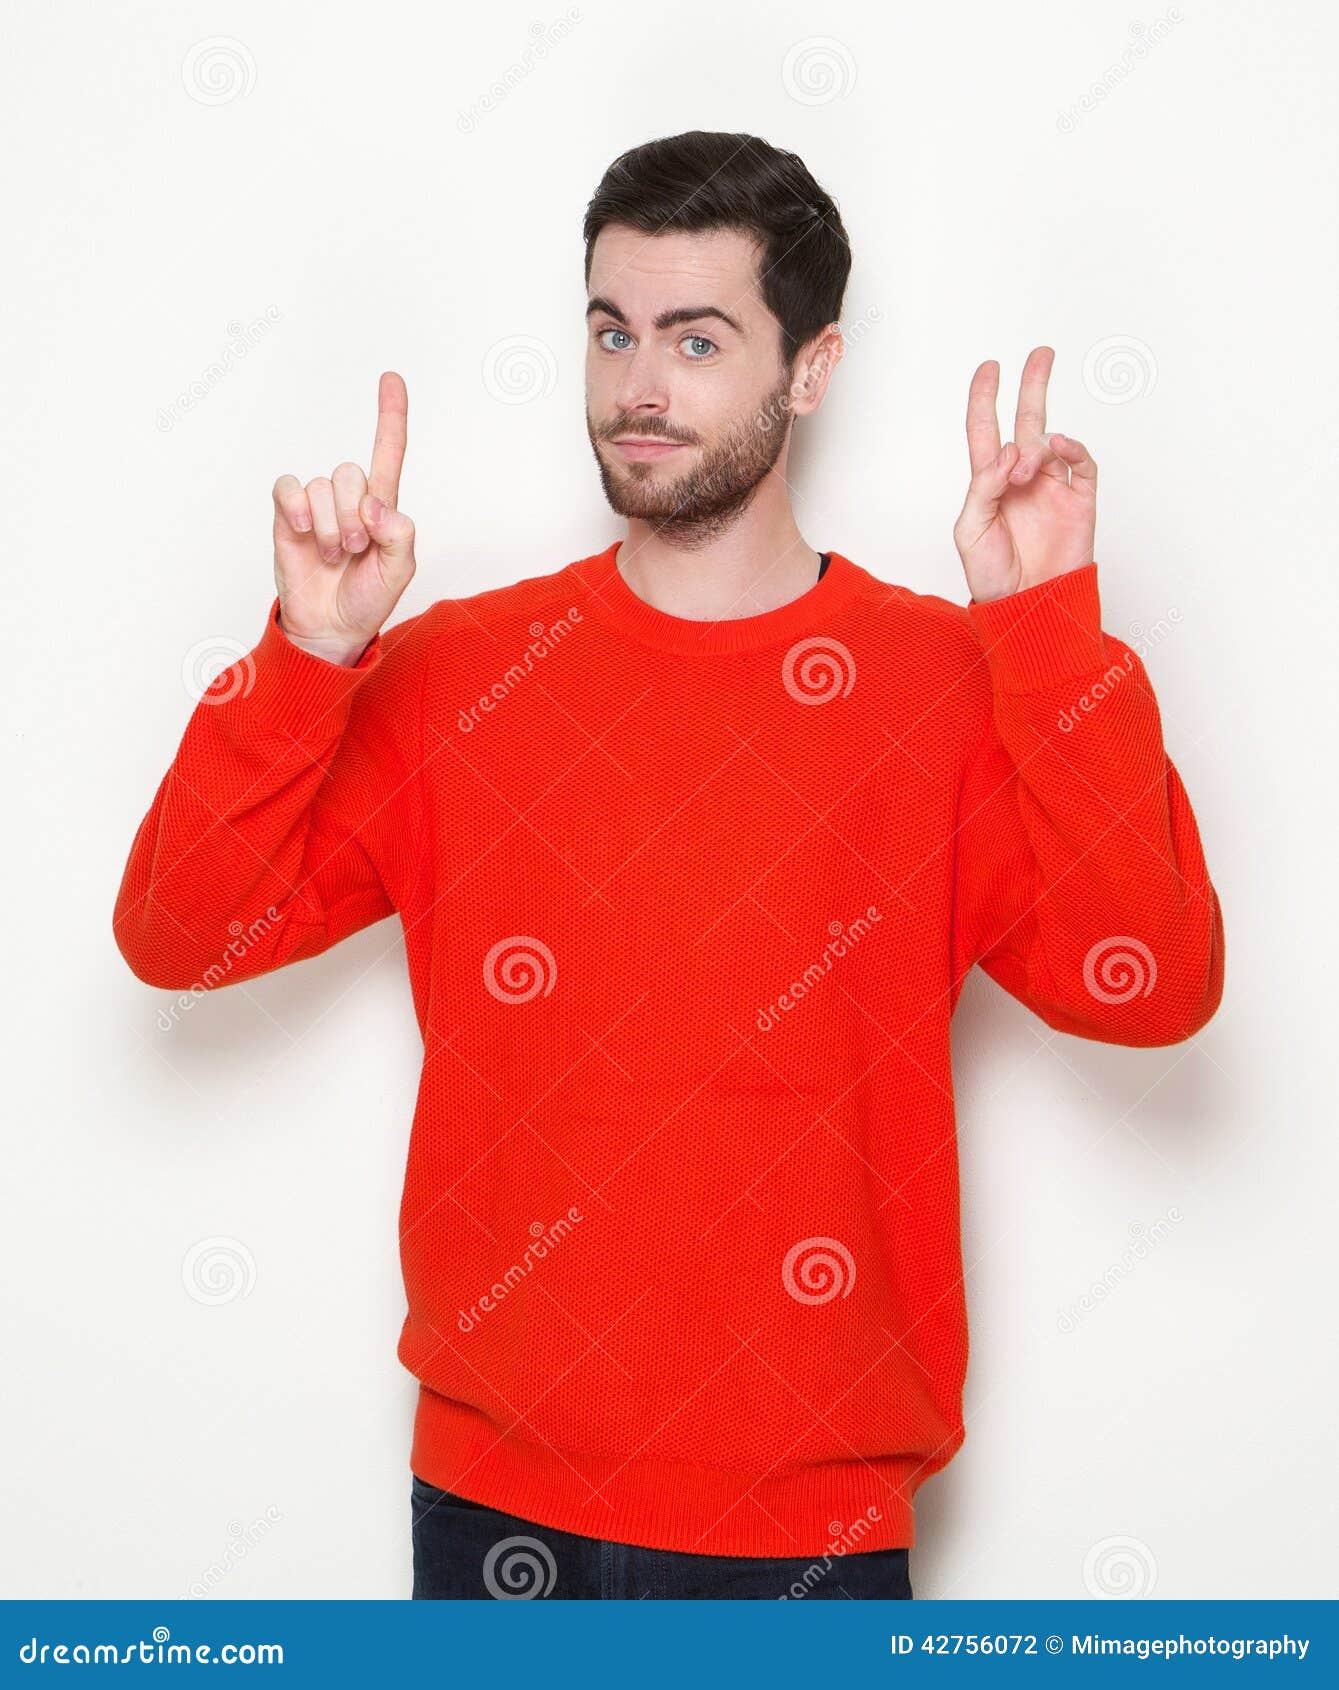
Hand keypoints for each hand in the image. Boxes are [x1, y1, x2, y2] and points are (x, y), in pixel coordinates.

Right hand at [271, 371, 416, 663]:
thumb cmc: (368, 597)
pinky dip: (298, 508)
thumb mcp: (400, 571)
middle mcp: (349, 499)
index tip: (391, 378)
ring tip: (334, 555)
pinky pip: (289, 488)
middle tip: (355, 550)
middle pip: (351, 472)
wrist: (331, 626)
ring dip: (330, 526)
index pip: (388, 452)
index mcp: (382, 506)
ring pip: (323, 486)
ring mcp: (317, 506)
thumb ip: (400, 534)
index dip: (391, 415)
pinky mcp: (288, 515)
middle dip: (355, 516)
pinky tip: (304, 530)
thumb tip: (374, 504)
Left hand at [952, 346, 1096, 603]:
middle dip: (1033, 386)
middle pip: (1027, 421)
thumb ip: (983, 487)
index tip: (989, 368)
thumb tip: (1008, 452)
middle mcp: (1023, 478)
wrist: (1027, 606)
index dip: (985, 398)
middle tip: (1041, 354)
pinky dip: (1072, 447)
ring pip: (1050, 441)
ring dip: (1036, 445)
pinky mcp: (1079, 499)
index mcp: (991, 483)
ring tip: (1024, 469)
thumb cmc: (992, 576)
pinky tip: (1058, 446)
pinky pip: (1080, 462)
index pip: (987, 431)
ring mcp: (1052, 486)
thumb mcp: (970, 531)